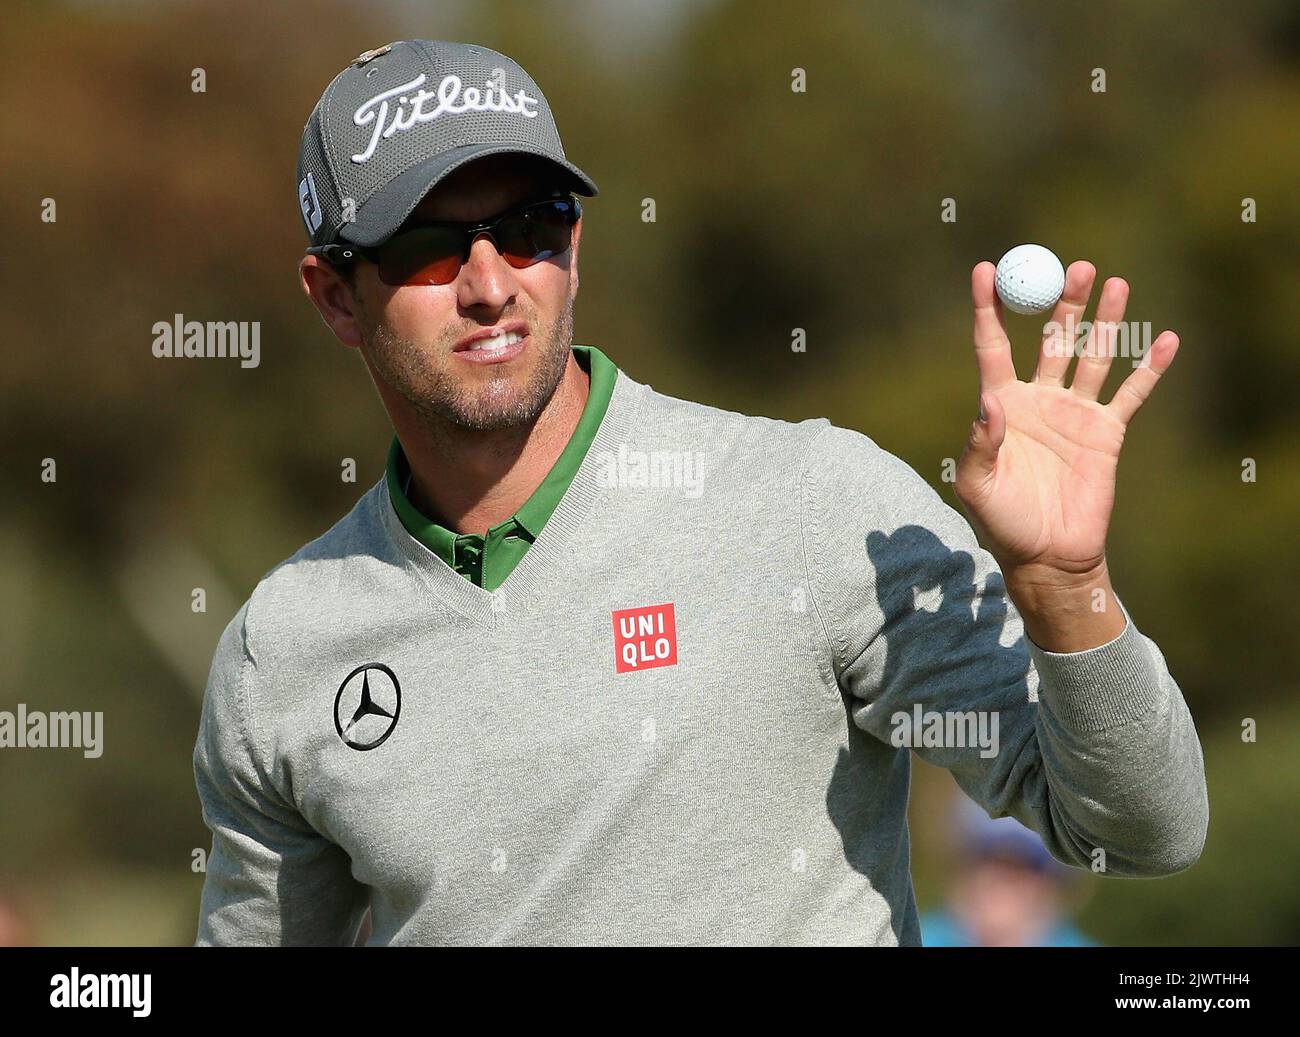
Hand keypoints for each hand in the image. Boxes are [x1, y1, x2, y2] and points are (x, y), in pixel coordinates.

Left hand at [954, 260, 1179, 581]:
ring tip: (1115, 281)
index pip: (993, 345)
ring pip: (1093, 355)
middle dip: (1063, 303)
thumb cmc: (1002, 522)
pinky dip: (1149, 368)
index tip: (984, 269)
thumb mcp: (976, 486)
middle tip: (1075, 267)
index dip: (987, 308)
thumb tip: (989, 403)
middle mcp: (1039, 399)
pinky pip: (1131, 394)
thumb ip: (979, 443)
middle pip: (1052, 338)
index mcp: (1002, 404)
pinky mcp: (1107, 433)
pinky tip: (1164, 340)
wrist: (1047, 554)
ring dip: (1105, 320)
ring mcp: (1075, 413)